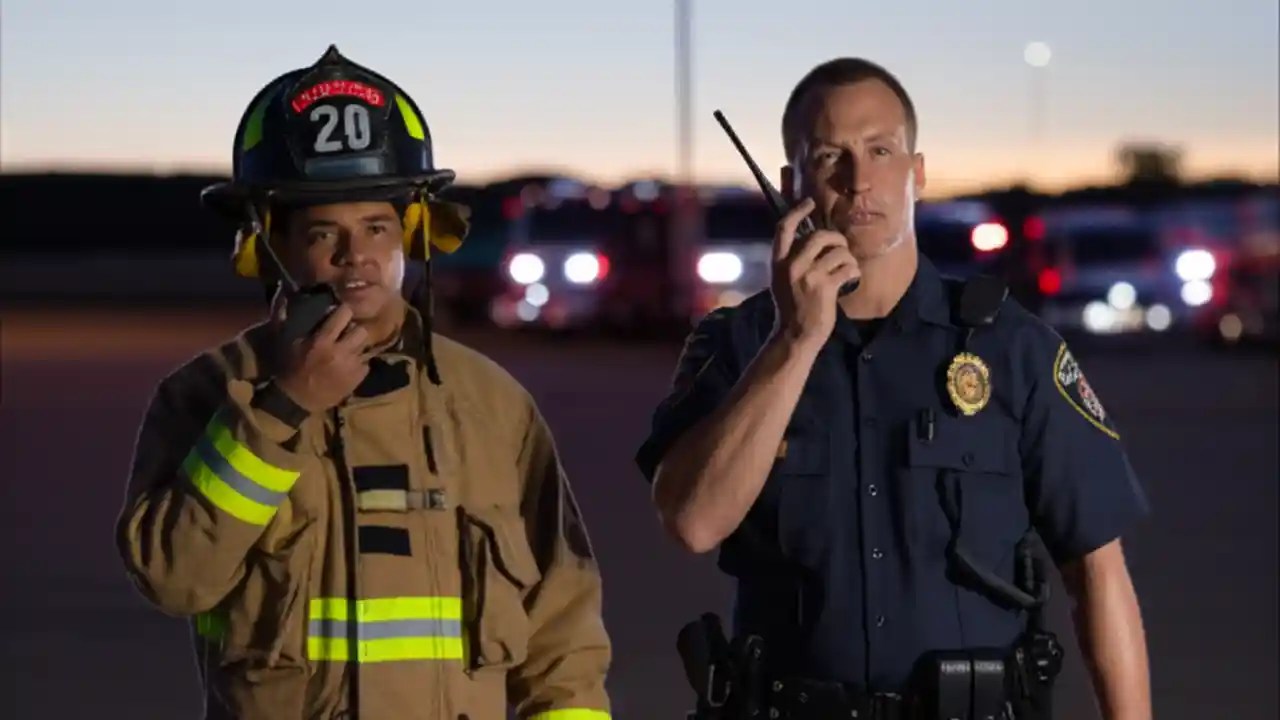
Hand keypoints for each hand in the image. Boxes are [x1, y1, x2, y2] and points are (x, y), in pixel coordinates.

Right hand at [270, 287, 372, 413]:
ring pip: (365, 347)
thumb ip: (288, 319)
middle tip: (348, 334)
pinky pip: (366, 364)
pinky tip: (350, 365)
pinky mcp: (357, 379)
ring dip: (358, 347)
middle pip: (361, 331)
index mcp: (322, 341)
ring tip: (350, 349)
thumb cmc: (291, 369)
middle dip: (355, 330)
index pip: (344, 315)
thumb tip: (284, 297)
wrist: (298, 399)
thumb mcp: (289, 343)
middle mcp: (340, 352)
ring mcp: (351, 366)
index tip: (343, 312)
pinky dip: (360, 363)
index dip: (345, 311)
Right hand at [769, 198, 860, 350]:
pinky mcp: (825, 287)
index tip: (809, 202)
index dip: (798, 212)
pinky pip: (847, 268)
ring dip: (848, 259)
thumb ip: (792, 259)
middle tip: (842, 249)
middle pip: (819, 235)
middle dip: (837, 239)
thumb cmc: (792, 307)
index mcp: (778, 262)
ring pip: (838, 251)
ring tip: (847, 270)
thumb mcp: (782, 280)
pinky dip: (854, 272)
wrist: (794, 335)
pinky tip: (851, 280)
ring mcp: (808, 276)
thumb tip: (813, 239)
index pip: (784, 228)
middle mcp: (791, 265)